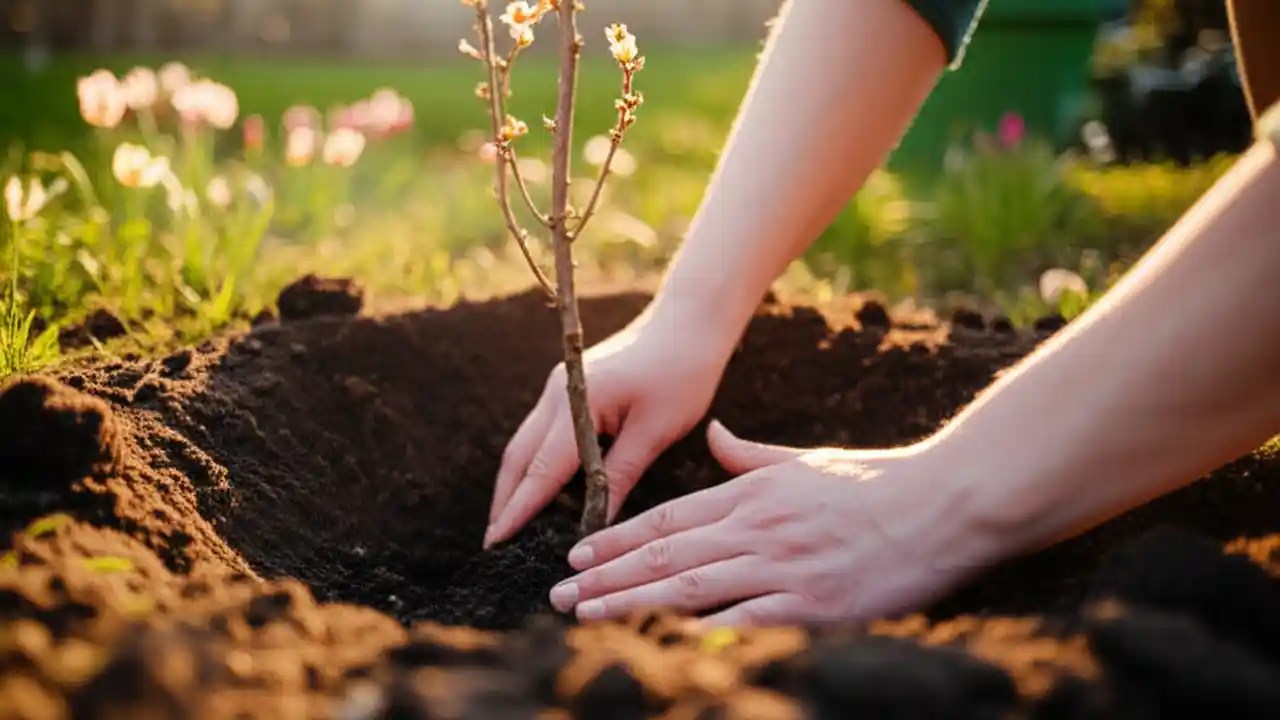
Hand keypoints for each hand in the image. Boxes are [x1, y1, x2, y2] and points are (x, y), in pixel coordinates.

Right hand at [485, 300, 733, 547]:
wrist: (689, 322)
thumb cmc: (682, 373)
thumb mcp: (656, 431)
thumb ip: (620, 476)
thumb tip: (597, 524)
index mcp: (579, 401)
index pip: (542, 468)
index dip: (519, 509)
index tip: (497, 542)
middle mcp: (558, 393)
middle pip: (519, 456)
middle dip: (504, 500)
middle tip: (493, 543)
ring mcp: (559, 388)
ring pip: (525, 444)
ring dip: (516, 483)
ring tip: (508, 524)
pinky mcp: (568, 388)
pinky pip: (542, 433)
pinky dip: (534, 464)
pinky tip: (539, 490)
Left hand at [547, 422, 1000, 625]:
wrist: (945, 503)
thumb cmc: (877, 482)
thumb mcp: (806, 461)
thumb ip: (751, 456)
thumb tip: (715, 436)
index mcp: (753, 494)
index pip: (669, 518)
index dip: (618, 537)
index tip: (579, 552)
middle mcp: (758, 528)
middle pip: (665, 553)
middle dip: (606, 573)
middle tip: (562, 590)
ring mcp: (783, 566)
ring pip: (690, 585)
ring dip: (631, 600)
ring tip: (587, 612)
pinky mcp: (813, 603)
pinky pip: (745, 618)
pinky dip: (702, 629)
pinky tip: (662, 638)